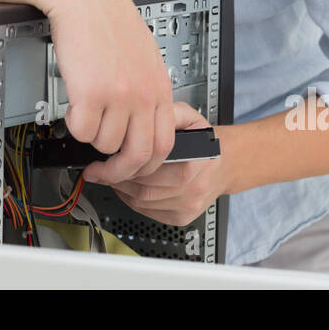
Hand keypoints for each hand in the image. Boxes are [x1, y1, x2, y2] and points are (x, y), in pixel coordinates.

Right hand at [41, 0, 175, 184]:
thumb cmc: (108, 18)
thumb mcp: (143, 55)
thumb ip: (145, 89)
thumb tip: (138, 121)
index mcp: (160, 86)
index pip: (165, 145)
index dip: (145, 165)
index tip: (129, 168)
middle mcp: (144, 94)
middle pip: (138, 156)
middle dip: (117, 171)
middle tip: (101, 171)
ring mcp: (119, 96)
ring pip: (105, 145)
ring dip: (91, 139)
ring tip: (85, 117)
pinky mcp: (91, 94)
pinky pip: (81, 131)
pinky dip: (74, 125)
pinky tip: (74, 105)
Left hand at [109, 102, 230, 227]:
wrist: (225, 164)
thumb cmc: (204, 141)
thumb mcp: (189, 116)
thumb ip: (168, 112)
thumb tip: (142, 114)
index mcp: (192, 161)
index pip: (148, 168)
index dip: (123, 164)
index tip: (105, 160)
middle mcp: (192, 186)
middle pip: (142, 188)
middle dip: (118, 178)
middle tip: (103, 168)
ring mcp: (187, 205)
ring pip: (142, 203)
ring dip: (122, 190)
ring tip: (114, 176)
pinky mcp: (182, 217)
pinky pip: (148, 213)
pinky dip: (132, 201)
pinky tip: (129, 188)